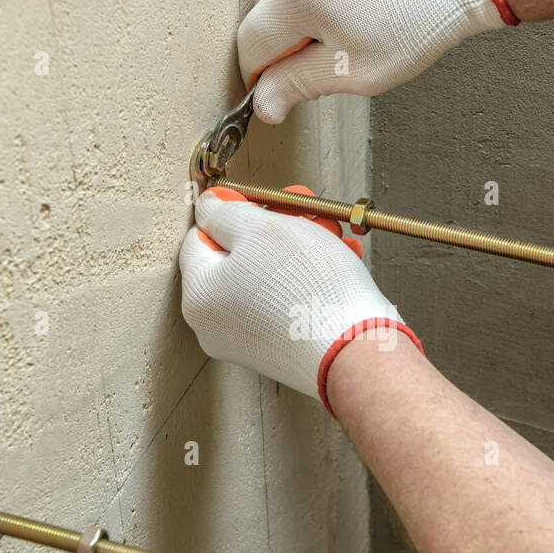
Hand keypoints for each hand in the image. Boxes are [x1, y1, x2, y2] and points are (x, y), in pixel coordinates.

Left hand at [179, 187, 421, 410]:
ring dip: (300, 249)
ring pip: (269, 278)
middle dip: (275, 228)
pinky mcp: (281, 352)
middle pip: (238, 257)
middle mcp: (215, 325)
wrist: (355, 352)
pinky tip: (341, 260)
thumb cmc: (308, 290)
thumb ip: (225, 212)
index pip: (200, 237)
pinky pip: (288, 303)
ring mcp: (248, 343)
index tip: (263, 200)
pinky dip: (311, 279)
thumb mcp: (261, 229)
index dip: (233, 211)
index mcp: (199, 295)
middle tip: (305, 210)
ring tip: (332, 233)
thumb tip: (207, 206)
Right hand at [237, 0, 512, 123]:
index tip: (280, 85)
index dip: (263, 73)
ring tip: (354, 9)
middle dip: (287, 34)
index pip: (251, 44)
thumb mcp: (356, 69)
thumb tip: (263, 105)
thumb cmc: (421, 17)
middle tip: (335, 47)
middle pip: (263, 7)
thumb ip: (299, 85)